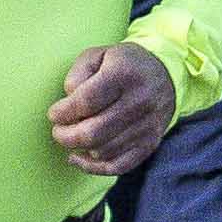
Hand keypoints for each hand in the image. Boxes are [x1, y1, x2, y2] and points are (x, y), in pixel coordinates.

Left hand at [47, 43, 173, 174]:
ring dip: (79, 148)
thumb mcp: (98, 54)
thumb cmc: (124, 65)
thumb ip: (78, 73)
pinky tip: (79, 157)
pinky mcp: (150, 144)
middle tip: (58, 130)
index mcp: (124, 74)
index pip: (86, 101)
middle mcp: (140, 101)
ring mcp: (147, 126)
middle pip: (92, 132)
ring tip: (72, 136)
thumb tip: (69, 101)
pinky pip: (117, 167)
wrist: (167, 75)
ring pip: (102, 151)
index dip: (62, 112)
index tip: (54, 113)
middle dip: (65, 136)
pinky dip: (92, 167)